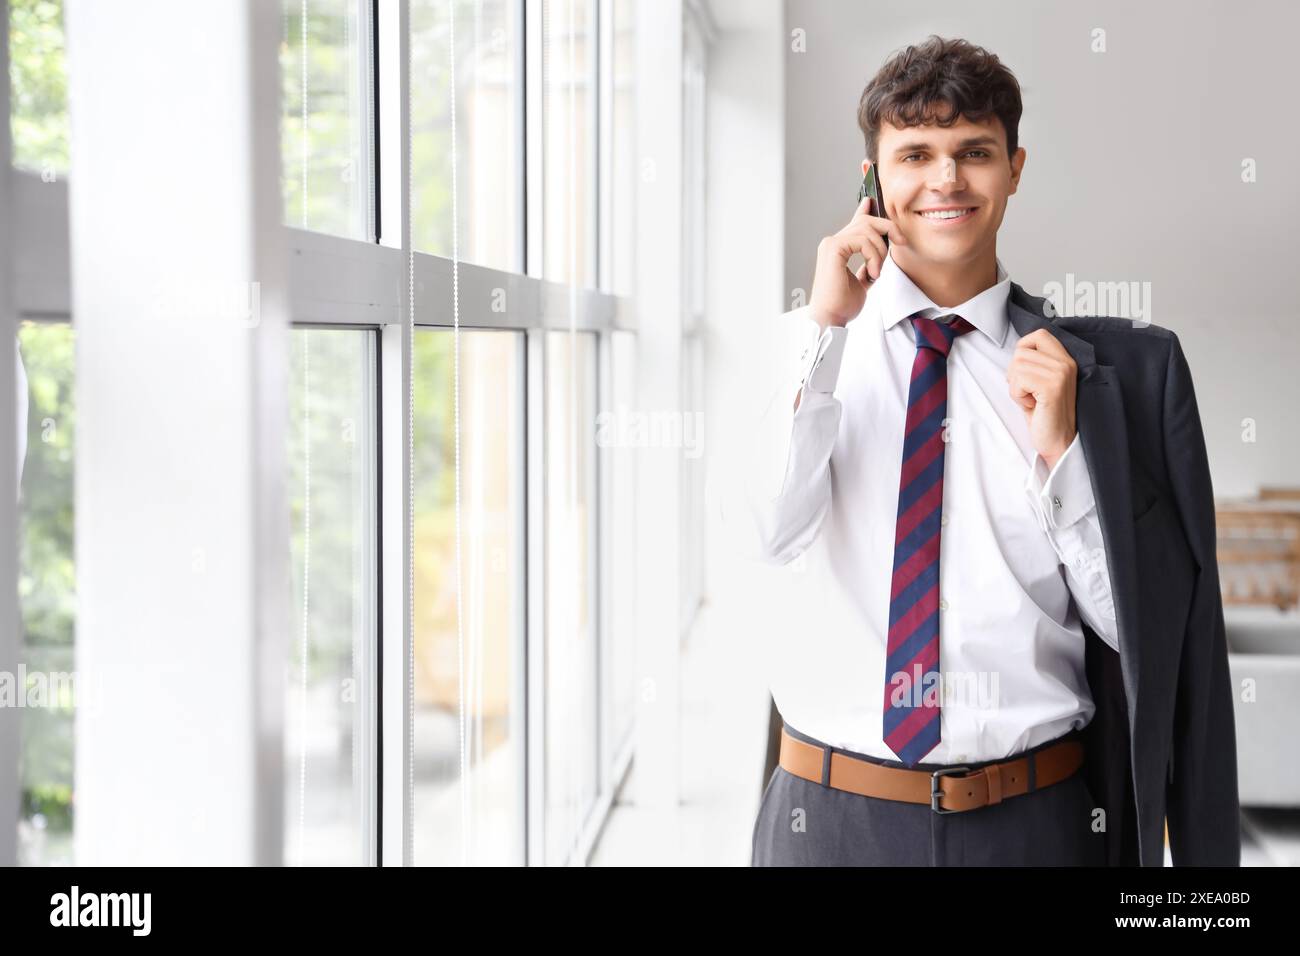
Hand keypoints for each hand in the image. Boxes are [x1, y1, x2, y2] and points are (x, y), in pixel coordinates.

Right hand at [808, 195, 906, 329]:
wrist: (831, 319)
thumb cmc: (842, 305)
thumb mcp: (862, 281)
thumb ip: (868, 266)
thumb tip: (877, 258)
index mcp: (837, 248)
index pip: (854, 222)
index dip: (864, 210)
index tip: (871, 201)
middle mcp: (832, 242)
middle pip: (866, 220)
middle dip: (888, 228)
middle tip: (901, 242)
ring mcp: (831, 244)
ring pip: (867, 229)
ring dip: (880, 251)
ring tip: (877, 272)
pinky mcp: (833, 249)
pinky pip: (862, 240)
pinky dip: (873, 256)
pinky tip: (872, 272)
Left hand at [1007, 328, 1076, 468]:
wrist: (1058, 441)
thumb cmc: (1046, 415)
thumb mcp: (1039, 382)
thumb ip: (1033, 364)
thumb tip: (1016, 351)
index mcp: (1065, 360)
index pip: (1039, 335)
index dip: (1023, 349)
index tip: (1024, 371)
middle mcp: (1066, 363)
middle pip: (1021, 352)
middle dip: (1015, 373)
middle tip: (1028, 391)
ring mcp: (1060, 374)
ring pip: (1017, 365)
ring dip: (1016, 387)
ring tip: (1032, 399)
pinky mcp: (1052, 387)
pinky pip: (1018, 380)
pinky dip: (1017, 395)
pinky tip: (1032, 405)